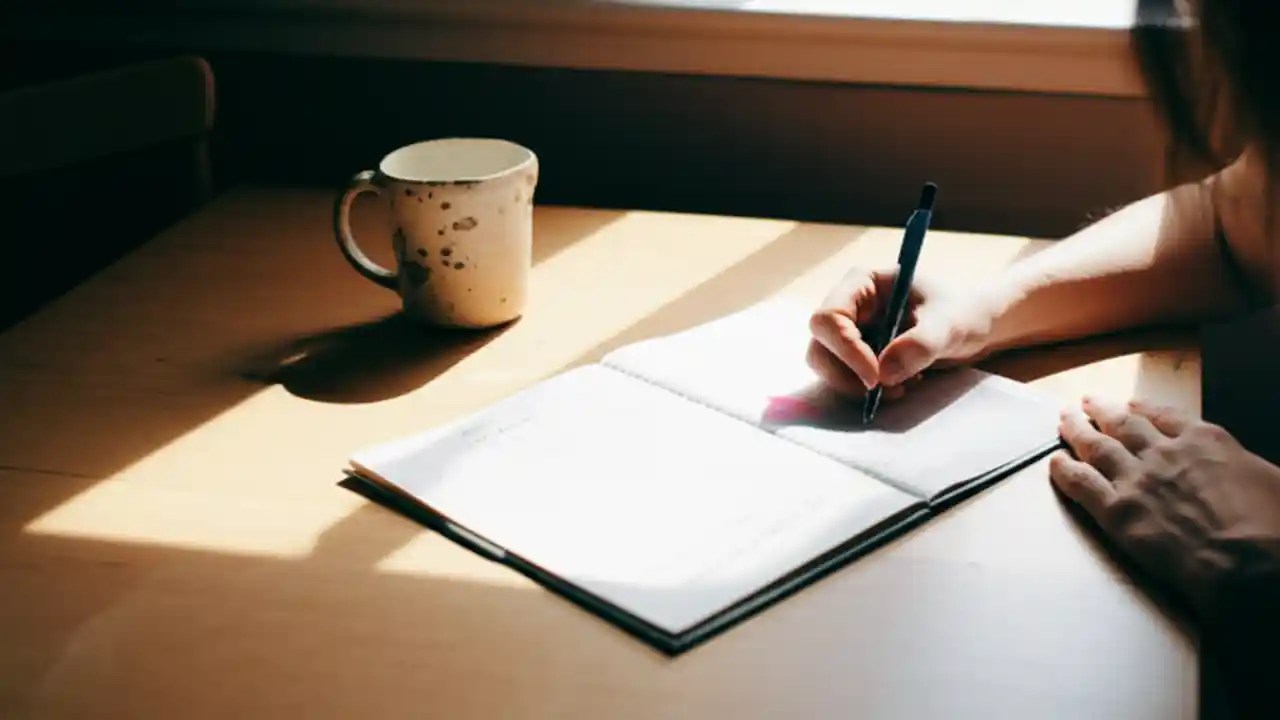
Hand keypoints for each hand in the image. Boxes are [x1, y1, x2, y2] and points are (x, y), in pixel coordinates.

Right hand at [806, 266, 988, 396]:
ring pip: (826, 365)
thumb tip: (883, 373)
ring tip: (900, 387)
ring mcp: (850, 332)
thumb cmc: (962, 313)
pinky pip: (844, 378)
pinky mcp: (855, 355)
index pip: (830, 317)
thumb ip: (920, 344)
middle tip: (883, 389)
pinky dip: (866, 391)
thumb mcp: (949, 325)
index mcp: (862, 283)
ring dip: (856, 385)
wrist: (975, 329)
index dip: (845, 350)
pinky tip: (900, 386)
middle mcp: (849, 306)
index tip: (874, 377)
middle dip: (846, 373)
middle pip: (820, 345)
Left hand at [1051, 396, 1279, 620]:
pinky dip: (1064, 470)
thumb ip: (1245, 466)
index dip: (1143, 410)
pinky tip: (1055, 462)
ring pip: (1096, 446)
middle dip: (1102, 411)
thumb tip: (1242, 469)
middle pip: (1123, 424)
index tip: (1130, 405)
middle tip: (1086, 402)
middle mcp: (1164, 452)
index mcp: (1205, 441)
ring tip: (1063, 419)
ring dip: (1076, 430)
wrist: (1246, 563)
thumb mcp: (1273, 479)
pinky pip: (1081, 484)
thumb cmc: (1272, 525)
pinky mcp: (1116, 511)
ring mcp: (1136, 479)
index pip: (1166, 416)